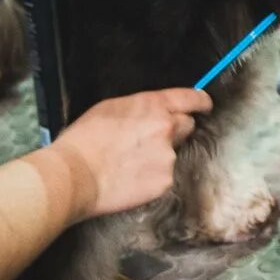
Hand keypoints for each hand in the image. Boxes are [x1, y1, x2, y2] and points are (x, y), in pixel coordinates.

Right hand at [49, 88, 211, 218]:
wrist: (75, 175)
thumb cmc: (84, 141)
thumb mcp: (111, 108)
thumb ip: (141, 108)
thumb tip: (152, 112)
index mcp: (153, 105)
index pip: (192, 98)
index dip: (200, 102)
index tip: (204, 105)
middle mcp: (167, 128)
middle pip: (187, 126)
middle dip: (176, 131)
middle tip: (151, 141)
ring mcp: (168, 156)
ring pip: (173, 154)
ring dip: (159, 157)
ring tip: (130, 163)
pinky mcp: (165, 180)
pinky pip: (164, 176)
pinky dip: (152, 177)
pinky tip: (131, 177)